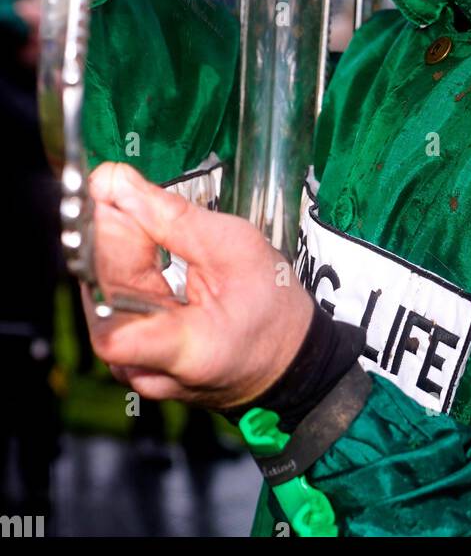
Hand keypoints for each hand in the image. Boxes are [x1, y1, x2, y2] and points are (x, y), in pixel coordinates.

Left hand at [83, 162, 313, 407]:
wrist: (285, 353)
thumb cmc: (273, 307)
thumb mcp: (236, 246)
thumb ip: (172, 217)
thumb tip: (117, 183)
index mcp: (187, 350)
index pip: (113, 333)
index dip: (100, 268)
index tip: (105, 209)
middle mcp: (153, 372)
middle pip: (103, 301)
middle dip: (107, 237)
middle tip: (117, 189)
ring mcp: (139, 372)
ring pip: (102, 302)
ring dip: (112, 249)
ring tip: (134, 213)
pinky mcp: (131, 362)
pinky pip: (112, 311)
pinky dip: (120, 268)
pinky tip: (137, 241)